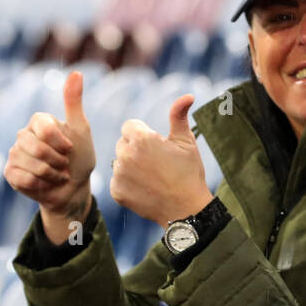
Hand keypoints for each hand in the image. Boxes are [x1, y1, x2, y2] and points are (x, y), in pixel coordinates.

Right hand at [4, 70, 96, 240]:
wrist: (73, 189)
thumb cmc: (79, 158)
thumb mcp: (81, 130)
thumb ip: (74, 102)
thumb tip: (76, 72)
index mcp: (39, 122)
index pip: (44, 127)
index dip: (60, 142)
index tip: (70, 149)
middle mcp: (23, 135)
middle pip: (37, 148)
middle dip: (57, 161)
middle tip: (64, 165)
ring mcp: (15, 154)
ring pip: (31, 164)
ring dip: (52, 174)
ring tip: (57, 174)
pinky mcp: (10, 173)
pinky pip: (22, 178)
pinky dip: (40, 184)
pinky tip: (45, 184)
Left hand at [109, 93, 212, 224]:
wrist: (186, 210)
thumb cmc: (189, 173)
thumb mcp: (186, 142)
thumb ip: (179, 116)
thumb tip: (188, 96)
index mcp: (141, 138)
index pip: (130, 126)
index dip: (144, 135)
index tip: (157, 148)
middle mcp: (125, 154)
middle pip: (123, 143)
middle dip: (136, 149)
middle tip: (156, 164)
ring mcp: (119, 174)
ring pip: (119, 162)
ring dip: (131, 166)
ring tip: (152, 178)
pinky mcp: (116, 191)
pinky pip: (117, 181)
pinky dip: (128, 184)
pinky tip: (145, 190)